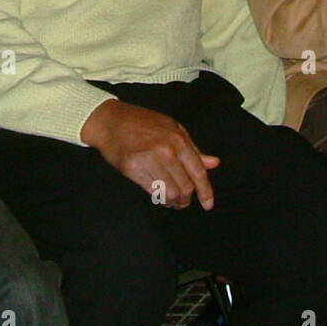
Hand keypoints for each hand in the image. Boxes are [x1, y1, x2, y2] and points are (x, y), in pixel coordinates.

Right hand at [81, 99, 217, 209]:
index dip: (205, 191)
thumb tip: (214, 163)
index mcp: (179, 140)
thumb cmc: (143, 123)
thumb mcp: (173, 129)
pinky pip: (153, 192)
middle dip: (187, 199)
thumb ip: (193, 149)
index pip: (198, 172)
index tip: (208, 205)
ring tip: (173, 202)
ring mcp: (149, 161)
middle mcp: (166, 151)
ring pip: (170, 193)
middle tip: (185, 202)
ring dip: (174, 202)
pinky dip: (160, 199)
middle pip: (185, 186)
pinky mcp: (133, 170)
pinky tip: (161, 197)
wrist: (112, 121)